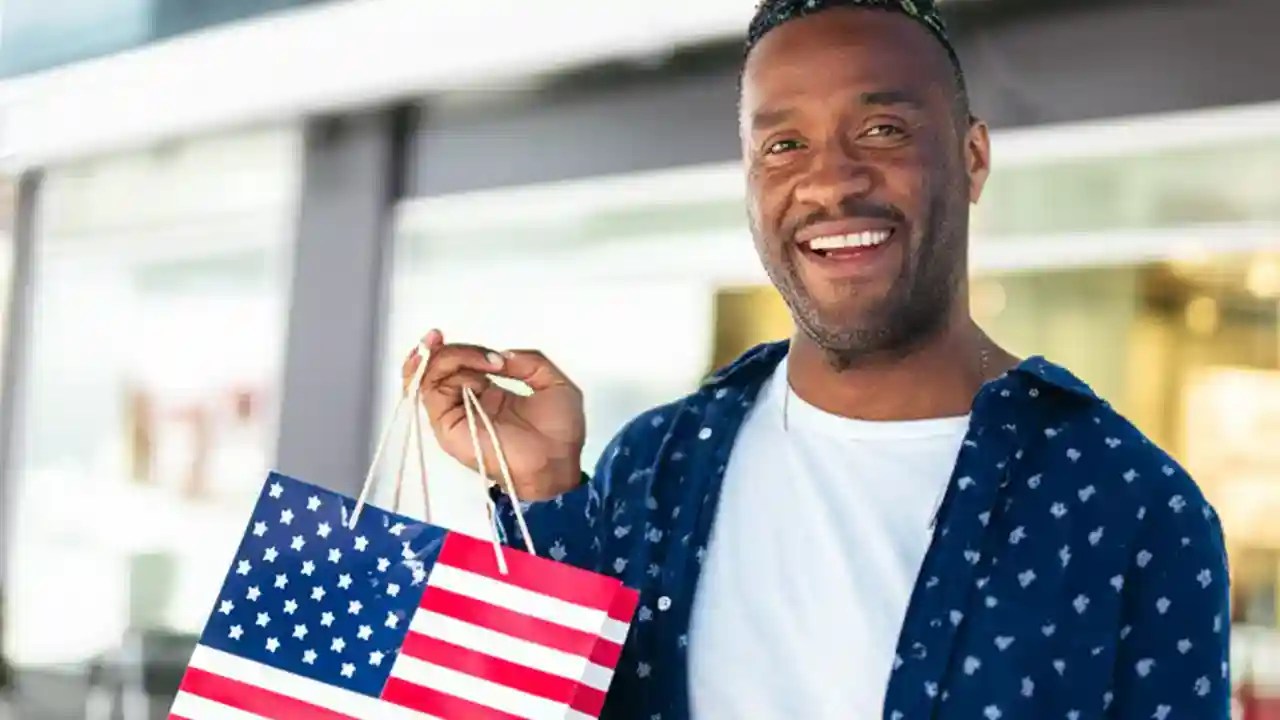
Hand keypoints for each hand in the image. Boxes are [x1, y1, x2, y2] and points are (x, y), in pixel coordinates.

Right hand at [403, 329, 584, 501]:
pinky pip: (429, 392)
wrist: (557, 463)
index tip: (484, 348)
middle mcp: (468, 403)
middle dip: (442, 348)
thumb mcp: (553, 383)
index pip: (460, 366)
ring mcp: (456, 415)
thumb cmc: (560, 433)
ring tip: (478, 356)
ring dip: (447, 356)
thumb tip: (500, 354)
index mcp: (489, 394)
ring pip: (429, 377)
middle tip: (443, 336)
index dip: (461, 349)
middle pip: (438, 369)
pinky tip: (464, 365)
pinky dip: (439, 370)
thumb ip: (528, 361)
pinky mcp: (449, 426)